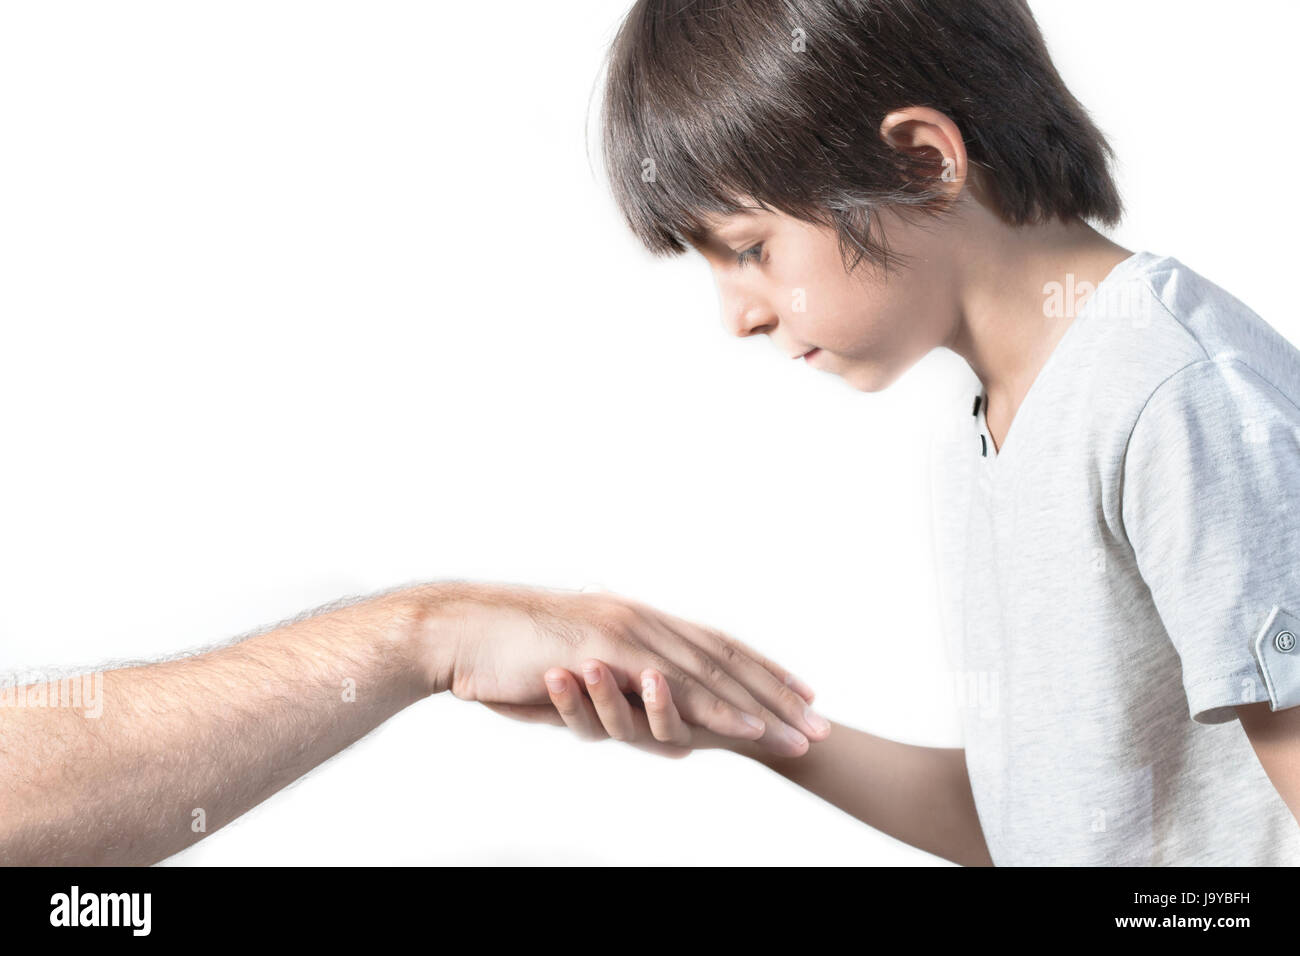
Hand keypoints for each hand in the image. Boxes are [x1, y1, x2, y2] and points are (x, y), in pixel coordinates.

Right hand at [418, 580, 826, 756]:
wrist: (460, 632)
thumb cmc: (506, 655)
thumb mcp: (572, 670)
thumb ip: (616, 691)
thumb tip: (651, 724)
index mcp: (637, 619)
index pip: (713, 644)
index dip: (759, 669)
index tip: (798, 690)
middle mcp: (642, 619)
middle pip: (727, 658)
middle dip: (778, 690)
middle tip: (819, 718)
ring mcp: (629, 632)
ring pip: (712, 674)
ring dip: (763, 706)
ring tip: (802, 731)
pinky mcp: (610, 651)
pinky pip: (674, 686)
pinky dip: (718, 708)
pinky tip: (751, 728)